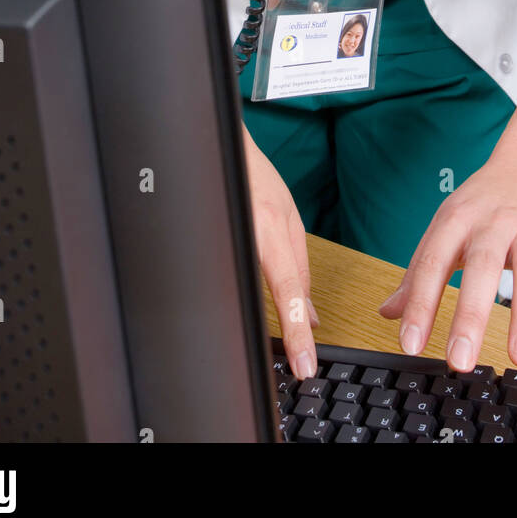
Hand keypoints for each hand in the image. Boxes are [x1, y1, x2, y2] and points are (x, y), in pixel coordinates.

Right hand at [242, 124, 318, 378]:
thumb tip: (309, 315)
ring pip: (244, 296)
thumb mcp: (289, 218)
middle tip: (297, 354)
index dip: (295, 332)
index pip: (287, 291)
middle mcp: (245, 238)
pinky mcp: (207, 250)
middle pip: (264, 300)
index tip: (303, 363)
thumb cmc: (255, 178)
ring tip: (276, 319)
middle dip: (284, 327)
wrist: (220, 153)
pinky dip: (241, 295)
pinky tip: (246, 297)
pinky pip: (227, 283)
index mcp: (269, 230)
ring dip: (261, 309)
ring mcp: (223, 244)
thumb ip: (300, 268)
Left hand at [378, 154, 516, 372]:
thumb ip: (419, 274)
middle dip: (470, 314)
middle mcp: (495, 223)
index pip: (433, 262)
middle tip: (460, 359)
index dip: (420, 304)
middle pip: (482, 267)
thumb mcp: (444, 229)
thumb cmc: (480, 204)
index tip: (410, 344)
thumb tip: (389, 314)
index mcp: (458, 220)